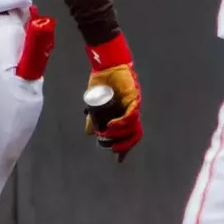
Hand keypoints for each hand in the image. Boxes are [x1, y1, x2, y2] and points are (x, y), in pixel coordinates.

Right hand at [83, 34, 142, 160]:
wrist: (106, 64)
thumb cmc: (102, 82)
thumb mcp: (94, 104)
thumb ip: (93, 118)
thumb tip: (90, 133)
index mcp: (125, 115)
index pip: (129, 135)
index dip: (125, 148)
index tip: (118, 159)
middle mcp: (132, 112)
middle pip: (133, 135)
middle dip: (123, 145)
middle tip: (112, 149)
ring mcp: (134, 105)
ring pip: (131, 127)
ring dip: (118, 134)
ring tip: (107, 134)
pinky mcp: (134, 98)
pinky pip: (131, 115)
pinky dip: (122, 123)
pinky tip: (112, 126)